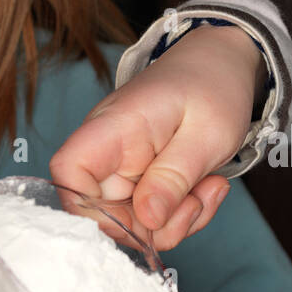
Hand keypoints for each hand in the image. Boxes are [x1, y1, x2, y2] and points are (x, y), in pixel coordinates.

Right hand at [51, 25, 266, 251]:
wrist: (223, 65)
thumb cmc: (213, 86)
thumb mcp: (207, 134)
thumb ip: (174, 177)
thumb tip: (146, 220)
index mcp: (114, 128)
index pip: (68, 171)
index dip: (87, 207)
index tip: (138, 218)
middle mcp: (109, 151)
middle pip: (102, 213)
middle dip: (154, 227)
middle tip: (197, 203)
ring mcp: (124, 168)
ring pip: (133, 222)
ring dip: (176, 221)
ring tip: (209, 188)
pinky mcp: (141, 181)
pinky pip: (152, 216)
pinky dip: (182, 214)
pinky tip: (207, 188)